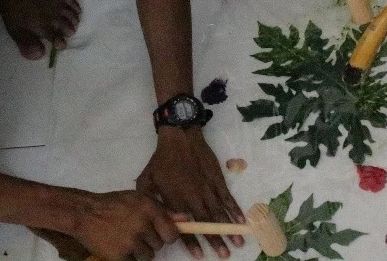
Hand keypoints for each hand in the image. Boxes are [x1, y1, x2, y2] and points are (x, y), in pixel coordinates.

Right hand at [70, 189, 179, 260]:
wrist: (85, 213)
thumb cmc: (115, 204)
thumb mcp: (140, 200)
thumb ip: (163, 210)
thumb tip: (185, 219)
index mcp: (150, 210)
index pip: (172, 233)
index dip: (170, 236)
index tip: (164, 235)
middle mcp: (142, 226)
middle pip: (160, 245)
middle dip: (152, 241)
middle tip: (139, 234)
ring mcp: (130, 242)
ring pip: (148, 256)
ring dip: (141, 251)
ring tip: (128, 240)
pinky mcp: (119, 256)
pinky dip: (129, 258)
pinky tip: (121, 247)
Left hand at [136, 128, 245, 259]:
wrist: (179, 137)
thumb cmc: (161, 161)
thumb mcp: (146, 182)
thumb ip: (150, 203)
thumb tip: (153, 221)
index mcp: (176, 200)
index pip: (186, 226)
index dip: (193, 242)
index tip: (200, 256)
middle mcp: (194, 197)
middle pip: (207, 223)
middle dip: (216, 240)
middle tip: (224, 255)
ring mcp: (208, 188)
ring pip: (220, 212)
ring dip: (229, 229)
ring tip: (237, 243)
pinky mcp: (218, 179)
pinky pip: (228, 197)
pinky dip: (235, 209)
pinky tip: (241, 220)